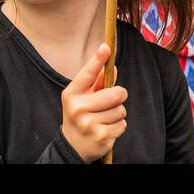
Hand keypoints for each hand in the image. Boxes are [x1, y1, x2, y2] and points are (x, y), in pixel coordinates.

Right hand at [60, 43, 126, 161]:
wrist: (73, 146)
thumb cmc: (80, 115)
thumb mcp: (82, 97)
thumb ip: (97, 82)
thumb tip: (112, 67)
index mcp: (71, 94)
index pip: (87, 74)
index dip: (97, 59)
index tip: (106, 47)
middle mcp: (78, 108)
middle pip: (114, 94)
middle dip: (120, 95)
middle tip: (115, 98)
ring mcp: (89, 124)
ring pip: (120, 110)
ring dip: (118, 113)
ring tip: (105, 117)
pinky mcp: (101, 137)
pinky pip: (122, 124)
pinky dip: (119, 125)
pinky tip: (107, 128)